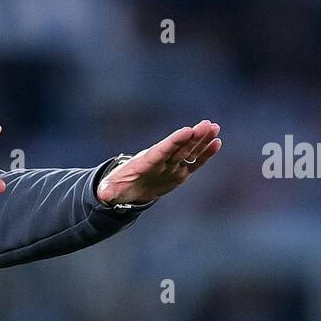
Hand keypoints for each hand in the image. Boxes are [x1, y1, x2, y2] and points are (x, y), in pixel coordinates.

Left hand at [97, 120, 221, 205]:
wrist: (128, 188)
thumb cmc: (118, 187)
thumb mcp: (110, 191)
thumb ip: (108, 192)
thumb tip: (103, 195)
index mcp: (145, 163)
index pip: (161, 151)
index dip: (174, 142)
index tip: (186, 130)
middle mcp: (161, 161)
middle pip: (179, 148)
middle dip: (193, 137)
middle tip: (207, 125)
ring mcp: (171, 166)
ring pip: (189, 152)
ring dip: (202, 141)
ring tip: (215, 128)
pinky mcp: (179, 172)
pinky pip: (194, 163)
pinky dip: (205, 154)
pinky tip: (217, 143)